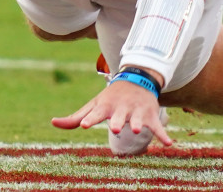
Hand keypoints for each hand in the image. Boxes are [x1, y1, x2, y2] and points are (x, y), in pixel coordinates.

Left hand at [51, 80, 172, 146]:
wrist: (137, 79)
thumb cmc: (110, 98)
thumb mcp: (93, 105)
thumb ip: (75, 118)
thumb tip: (53, 123)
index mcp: (105, 106)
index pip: (96, 113)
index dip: (90, 119)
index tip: (85, 125)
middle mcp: (121, 108)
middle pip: (118, 116)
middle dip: (117, 121)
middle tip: (114, 128)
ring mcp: (137, 111)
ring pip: (138, 119)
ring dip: (138, 123)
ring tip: (137, 130)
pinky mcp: (150, 115)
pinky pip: (158, 126)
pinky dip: (164, 134)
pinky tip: (169, 143)